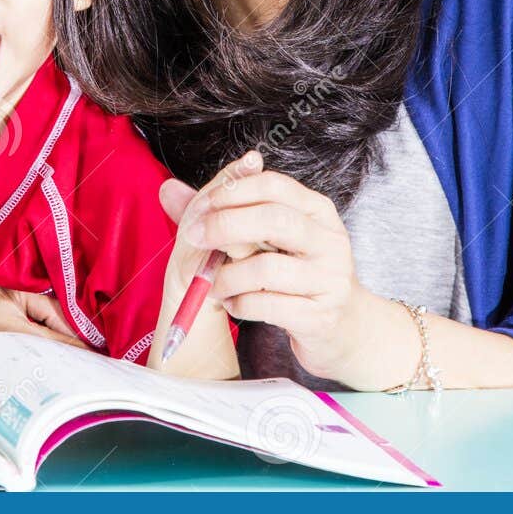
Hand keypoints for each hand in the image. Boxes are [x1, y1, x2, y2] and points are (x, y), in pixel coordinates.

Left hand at [182, 150, 413, 388]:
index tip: (200, 208)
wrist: (345, 328)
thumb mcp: (271, 239)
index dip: (231, 192)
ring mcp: (330, 279)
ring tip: (212, 284)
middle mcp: (330, 240)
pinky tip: (233, 305)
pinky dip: (240, 305)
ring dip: (227, 276)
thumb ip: (222, 214)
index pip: (273, 185)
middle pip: (273, 219)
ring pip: (266, 268)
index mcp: (318, 211)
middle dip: (225, 226)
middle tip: (194, 239)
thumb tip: (168, 189)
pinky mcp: (321, 316)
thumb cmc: (298, 276)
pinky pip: (268, 306)